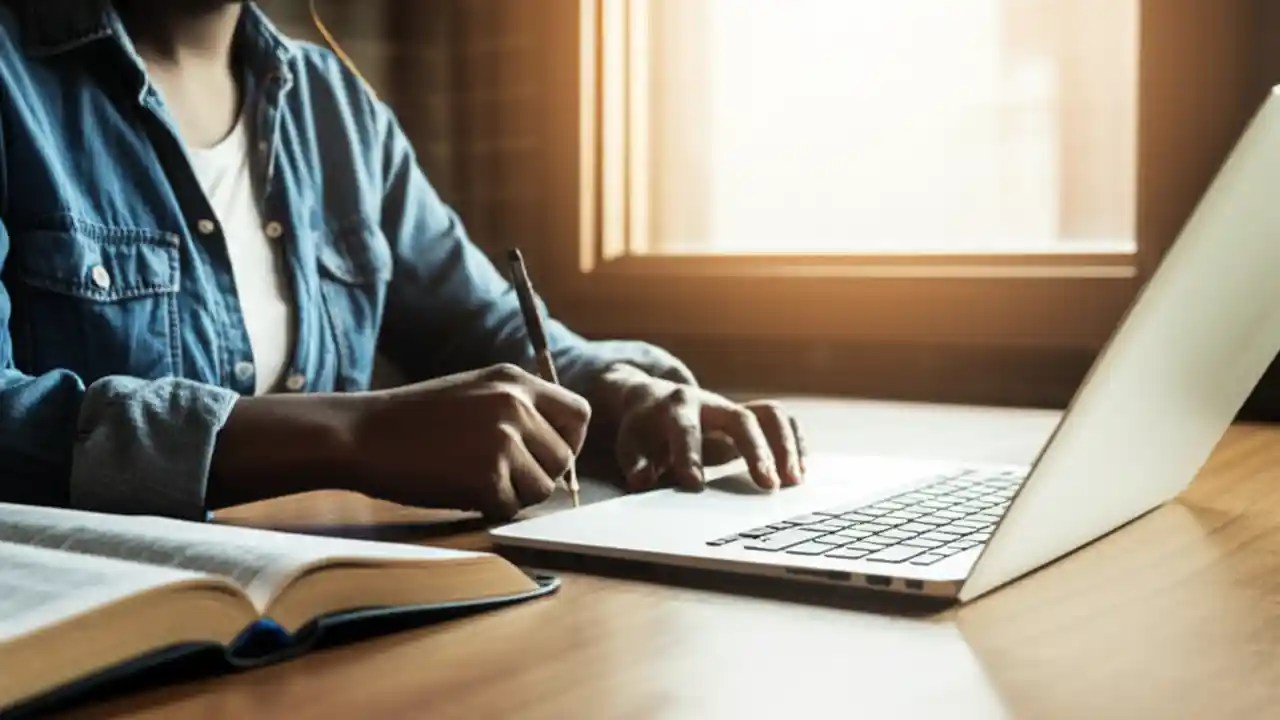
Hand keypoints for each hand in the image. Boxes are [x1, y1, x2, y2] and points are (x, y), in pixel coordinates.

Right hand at [210, 363, 589, 519]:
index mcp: (515, 380)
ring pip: (543, 488)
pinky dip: (489, 508)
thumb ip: (517, 409)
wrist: (361, 434)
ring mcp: (504, 439)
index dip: (568, 442)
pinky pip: (512, 507)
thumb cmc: (413, 421)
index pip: (579, 414)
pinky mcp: (487, 475)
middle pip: (564, 459)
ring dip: (515, 495)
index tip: (545, 456)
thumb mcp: (474, 392)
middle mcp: (516, 405)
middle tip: (500, 476)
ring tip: (473, 479)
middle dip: (539, 475)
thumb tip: (561, 448)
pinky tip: (459, 489)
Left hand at [596, 365, 805, 491]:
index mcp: (676, 407)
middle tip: (769, 486)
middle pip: (741, 419)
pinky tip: (801, 472)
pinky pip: (782, 421)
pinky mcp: (751, 416)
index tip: (695, 485)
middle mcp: (710, 403)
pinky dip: (796, 443)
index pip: (684, 427)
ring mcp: (734, 407)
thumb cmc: (645, 430)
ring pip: (770, 416)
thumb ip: (635, 462)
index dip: (689, 454)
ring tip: (793, 482)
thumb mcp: (631, 444)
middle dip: (756, 451)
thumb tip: (641, 481)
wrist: (656, 400)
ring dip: (786, 446)